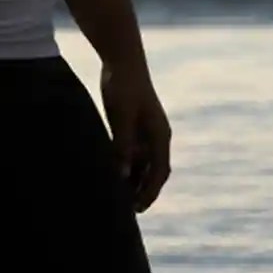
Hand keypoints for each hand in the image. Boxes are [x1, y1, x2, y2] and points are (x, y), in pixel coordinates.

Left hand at [101, 63, 171, 212]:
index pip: (159, 172)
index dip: (150, 192)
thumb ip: (122, 145)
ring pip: (142, 164)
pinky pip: (132, 154)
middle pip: (153, 172)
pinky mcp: (132, 126)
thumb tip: (123, 174)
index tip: (137, 209)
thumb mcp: (122, 117)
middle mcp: (156, 136)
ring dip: (134, 181)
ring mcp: (145, 132)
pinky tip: (112, 176)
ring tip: (119, 199)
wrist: (121, 60)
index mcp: (160, 135)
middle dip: (143, 191)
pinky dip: (125, 167)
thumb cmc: (123, 86)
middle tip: (128, 212)